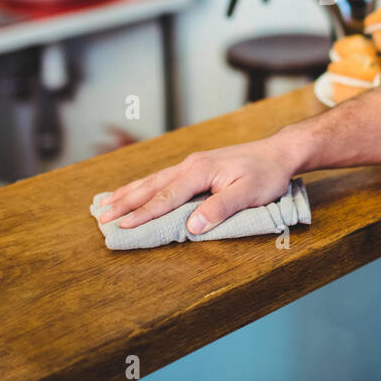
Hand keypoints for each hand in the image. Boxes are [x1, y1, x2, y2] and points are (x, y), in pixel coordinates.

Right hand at [96, 135, 301, 234]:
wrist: (278, 153)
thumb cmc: (266, 174)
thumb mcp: (248, 193)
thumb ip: (220, 209)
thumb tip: (192, 227)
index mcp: (200, 171)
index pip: (166, 197)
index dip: (144, 214)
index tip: (123, 226)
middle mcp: (190, 165)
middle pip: (151, 186)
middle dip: (125, 202)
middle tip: (101, 217)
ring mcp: (191, 164)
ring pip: (153, 180)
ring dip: (129, 192)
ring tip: (105, 203)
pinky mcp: (196, 168)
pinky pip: (163, 178)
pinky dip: (144, 186)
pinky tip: (134, 191)